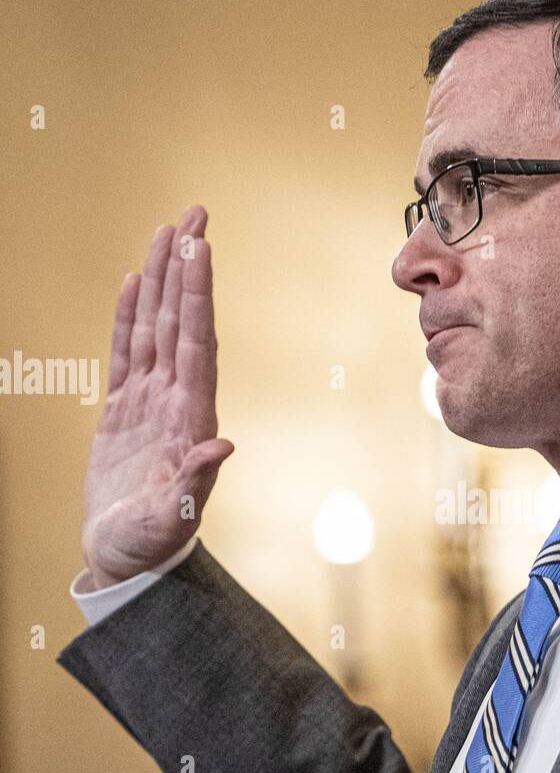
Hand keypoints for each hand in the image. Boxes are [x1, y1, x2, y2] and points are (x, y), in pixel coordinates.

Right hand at [81, 205, 234, 587]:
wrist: (128, 559)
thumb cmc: (153, 542)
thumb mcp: (175, 515)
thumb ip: (195, 479)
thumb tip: (222, 443)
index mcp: (192, 417)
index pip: (197, 343)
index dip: (197, 295)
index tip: (200, 249)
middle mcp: (177, 400)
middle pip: (182, 320)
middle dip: (187, 268)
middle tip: (194, 213)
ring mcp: (151, 402)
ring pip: (156, 326)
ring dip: (163, 280)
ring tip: (167, 231)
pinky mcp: (124, 410)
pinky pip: (126, 351)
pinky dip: (129, 316)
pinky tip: (136, 283)